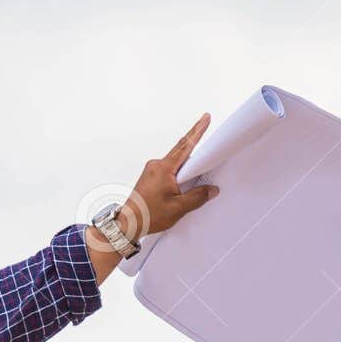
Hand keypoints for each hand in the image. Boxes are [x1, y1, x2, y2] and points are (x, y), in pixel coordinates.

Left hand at [115, 113, 220, 244]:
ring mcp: (152, 170)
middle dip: (195, 141)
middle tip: (206, 128)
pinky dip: (178, 170)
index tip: (206, 118)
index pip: (185, 146)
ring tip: (199, 166)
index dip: (197, 131)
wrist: (129, 223)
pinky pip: (168, 169)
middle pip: (180, 151)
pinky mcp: (150, 177)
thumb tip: (211, 189)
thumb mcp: (178, 208)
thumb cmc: (149, 215)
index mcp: (164, 169)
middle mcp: (156, 165)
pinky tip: (184, 179)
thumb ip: (197, 197)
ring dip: (187, 161)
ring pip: (175, 161)